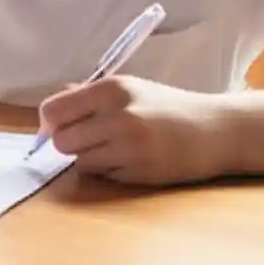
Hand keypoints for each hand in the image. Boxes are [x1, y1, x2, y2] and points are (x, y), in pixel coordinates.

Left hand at [38, 76, 236, 184]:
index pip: (53, 110)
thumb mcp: (129, 89)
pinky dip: (110, 171)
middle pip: (61, 140)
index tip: (62, 126)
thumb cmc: (166, 107)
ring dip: (90, 158)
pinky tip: (132, 159)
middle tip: (90, 139)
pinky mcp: (140, 172)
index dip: (52, 122)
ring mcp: (129, 146)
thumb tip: (50, 110)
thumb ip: (87, 96)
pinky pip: (103, 175)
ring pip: (79, 161)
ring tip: (114, 148)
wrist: (214, 129)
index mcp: (110, 89)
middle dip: (71, 143)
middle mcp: (117, 116)